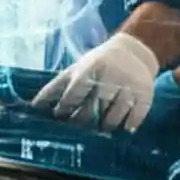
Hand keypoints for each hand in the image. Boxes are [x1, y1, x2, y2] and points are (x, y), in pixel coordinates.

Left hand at [30, 33, 159, 131]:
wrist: (136, 51)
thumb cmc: (99, 63)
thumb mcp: (77, 69)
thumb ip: (56, 87)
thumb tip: (34, 107)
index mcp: (91, 70)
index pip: (73, 96)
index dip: (65, 109)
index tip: (61, 117)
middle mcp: (110, 78)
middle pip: (92, 111)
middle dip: (83, 123)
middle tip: (81, 127)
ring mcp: (129, 88)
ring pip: (113, 119)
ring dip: (104, 127)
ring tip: (100, 129)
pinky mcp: (145, 95)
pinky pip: (134, 119)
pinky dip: (127, 126)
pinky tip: (122, 128)